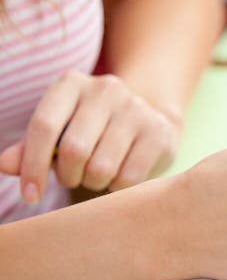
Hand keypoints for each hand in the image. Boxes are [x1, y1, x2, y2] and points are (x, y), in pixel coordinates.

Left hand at [0, 71, 180, 201]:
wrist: (152, 117)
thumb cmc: (94, 129)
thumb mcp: (62, 130)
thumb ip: (31, 148)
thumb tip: (4, 165)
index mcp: (71, 84)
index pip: (44, 126)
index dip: (32, 165)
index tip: (30, 195)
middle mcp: (106, 89)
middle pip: (74, 150)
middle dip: (69, 176)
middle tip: (74, 178)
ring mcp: (137, 109)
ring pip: (102, 167)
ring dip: (94, 182)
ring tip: (97, 175)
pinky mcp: (159, 133)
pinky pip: (129, 177)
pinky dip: (118, 187)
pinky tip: (120, 176)